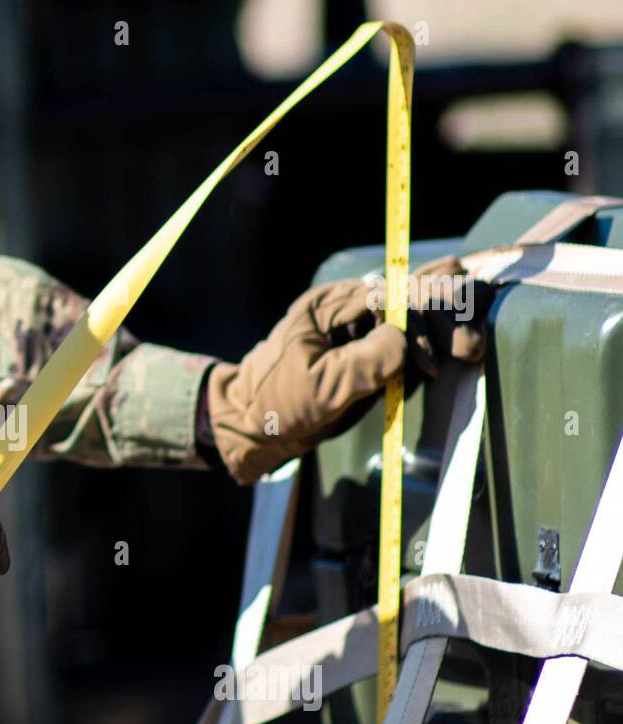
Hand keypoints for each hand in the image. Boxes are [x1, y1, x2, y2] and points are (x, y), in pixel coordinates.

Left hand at [203, 256, 490, 484]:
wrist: (251, 427)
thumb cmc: (277, 406)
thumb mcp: (324, 388)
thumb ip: (367, 361)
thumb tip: (407, 338)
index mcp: (328, 306)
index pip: (389, 296)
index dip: (421, 321)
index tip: (441, 357)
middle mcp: (344, 307)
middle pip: (405, 296)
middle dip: (442, 317)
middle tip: (472, 346)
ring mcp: (354, 326)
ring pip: (409, 311)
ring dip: (442, 324)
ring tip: (473, 342)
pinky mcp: (361, 348)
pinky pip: (402, 334)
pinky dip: (429, 338)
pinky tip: (457, 334)